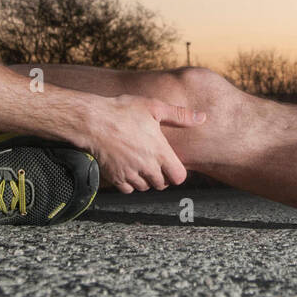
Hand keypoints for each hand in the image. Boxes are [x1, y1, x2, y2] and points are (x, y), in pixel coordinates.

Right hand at [81, 94, 204, 192]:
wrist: (93, 122)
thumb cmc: (123, 112)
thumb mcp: (154, 107)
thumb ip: (180, 115)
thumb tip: (203, 117)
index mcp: (159, 152)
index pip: (178, 177)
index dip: (177, 173)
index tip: (171, 164)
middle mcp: (147, 167)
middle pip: (161, 184)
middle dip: (161, 176)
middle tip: (154, 162)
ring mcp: (130, 173)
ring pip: (145, 187)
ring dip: (145, 179)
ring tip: (140, 163)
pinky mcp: (115, 177)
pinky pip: (128, 189)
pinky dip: (130, 183)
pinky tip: (127, 168)